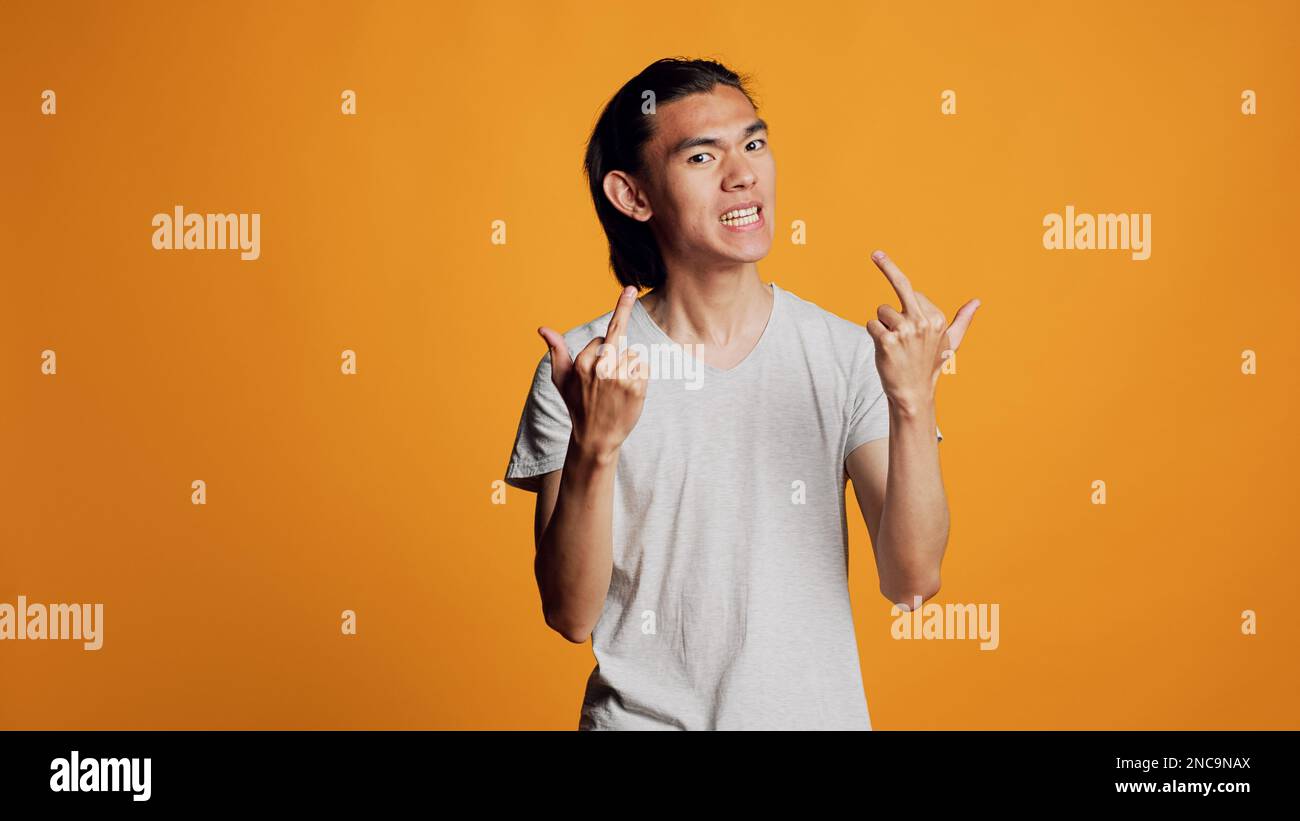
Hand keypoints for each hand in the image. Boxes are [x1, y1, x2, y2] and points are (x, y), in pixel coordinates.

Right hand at [538, 286, 649, 458]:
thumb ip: (556, 351)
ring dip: (629, 369)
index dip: (604, 350)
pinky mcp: (636, 387)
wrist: (596, 438)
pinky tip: (628, 394)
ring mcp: (619, 377)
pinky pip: (644, 369)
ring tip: (617, 391)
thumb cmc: (578, 405)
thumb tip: (542, 329)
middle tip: (626, 307)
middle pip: (619, 338)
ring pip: (634, 356)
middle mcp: (600, 367)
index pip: (603, 338)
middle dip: (621, 325)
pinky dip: (641, 378)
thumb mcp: (561, 379)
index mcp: (582, 362)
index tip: (628, 290)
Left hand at [864, 250, 979, 413]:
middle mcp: (923, 321)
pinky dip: (873, 336)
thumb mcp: (950, 343)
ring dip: (882, 326)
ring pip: (881, 311)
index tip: (907, 316)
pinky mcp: (887, 341)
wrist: (913, 394)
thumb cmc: (928, 366)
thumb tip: (977, 301)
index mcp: (938, 317)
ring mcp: (905, 331)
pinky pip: (871, 325)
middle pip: (900, 285)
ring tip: (894, 346)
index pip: (912, 293)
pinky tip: (884, 351)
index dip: (906, 306)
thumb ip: (962, 320)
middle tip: (875, 253)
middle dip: (887, 266)